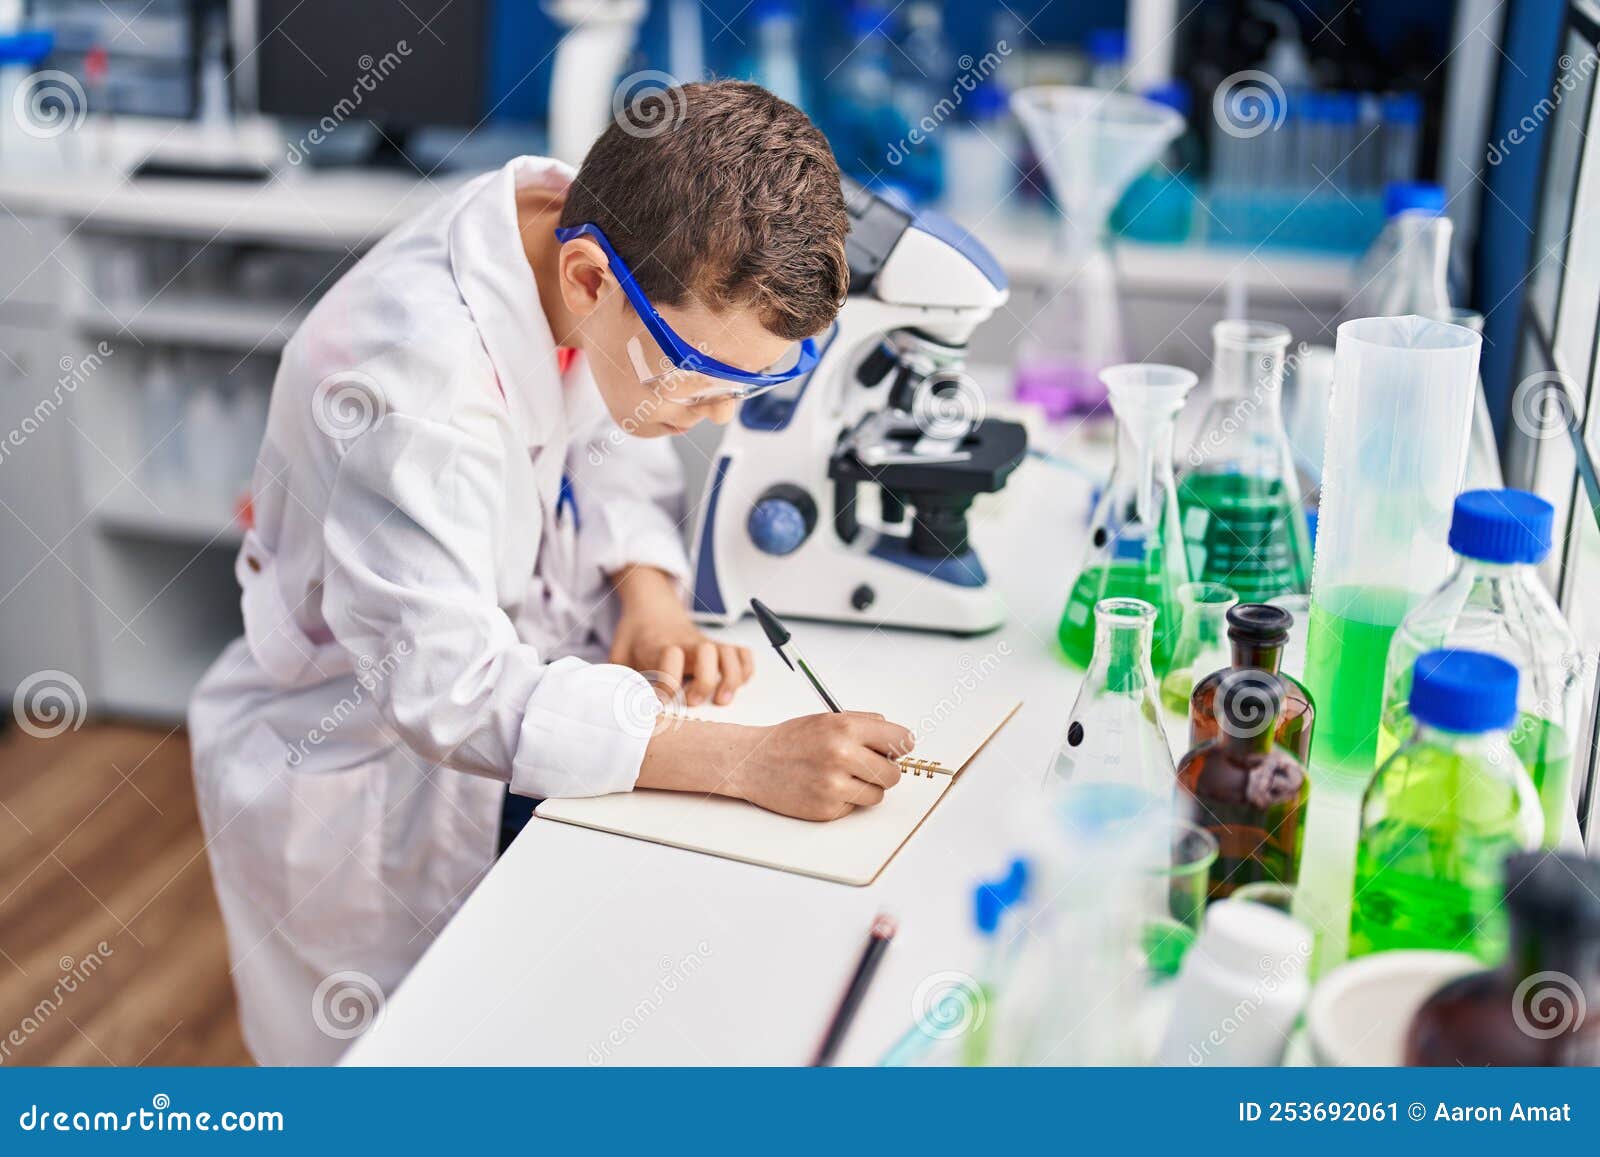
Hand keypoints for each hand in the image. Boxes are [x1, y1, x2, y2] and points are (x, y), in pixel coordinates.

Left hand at [609, 565, 752, 705]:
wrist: (652, 609)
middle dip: (705, 681)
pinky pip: (743, 653)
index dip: (667, 682)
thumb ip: (617, 678)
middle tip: (693, 701)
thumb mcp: (618, 654)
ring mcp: (706, 644)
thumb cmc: (637, 637)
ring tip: (722, 700)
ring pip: (730, 653)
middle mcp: (686, 643)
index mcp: (659, 645)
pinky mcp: (720, 646)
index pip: (668, 657)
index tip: (660, 702)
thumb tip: (617, 707)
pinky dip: (746, 670)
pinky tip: (736, 684)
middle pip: (707, 653)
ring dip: (731, 679)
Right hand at [731, 712, 915, 821]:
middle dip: (884, 771)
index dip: (900, 746)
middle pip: (894, 774)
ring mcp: (834, 785)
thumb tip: (898, 739)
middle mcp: (842, 755)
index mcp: (846, 727)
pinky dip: (845, 800)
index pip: (901, 740)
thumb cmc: (790, 740)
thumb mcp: (827, 719)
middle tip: (864, 766)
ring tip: (840, 776)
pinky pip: (855, 808)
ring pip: (878, 795)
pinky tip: (825, 787)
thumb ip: (864, 724)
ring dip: (865, 788)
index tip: (896, 750)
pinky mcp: (827, 808)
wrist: (753, 762)